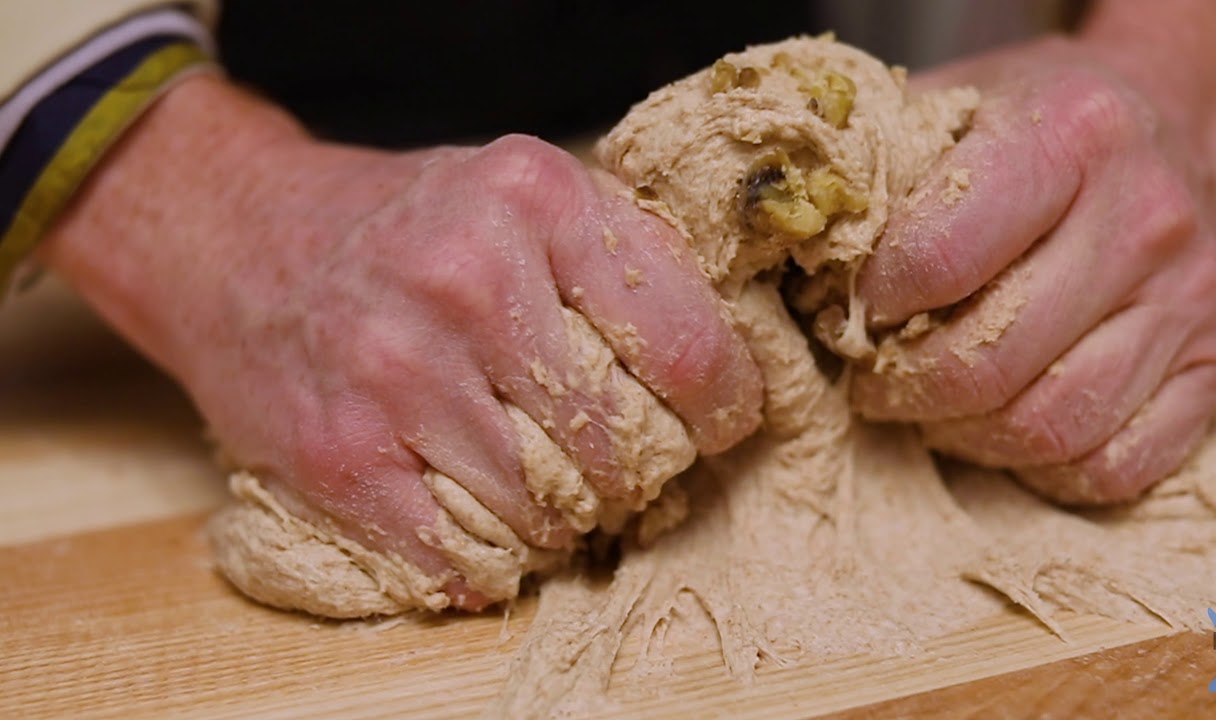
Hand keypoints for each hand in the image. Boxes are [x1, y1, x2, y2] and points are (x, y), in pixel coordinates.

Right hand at [44, 76, 762, 606]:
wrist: (237, 234)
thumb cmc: (403, 222)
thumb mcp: (520, 190)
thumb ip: (621, 254)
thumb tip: (724, 361)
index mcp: (536, 199)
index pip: (685, 345)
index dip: (723, 407)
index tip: (718, 425)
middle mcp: (466, 279)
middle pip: (619, 441)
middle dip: (637, 473)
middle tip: (623, 466)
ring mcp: (394, 369)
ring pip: (546, 510)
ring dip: (563, 521)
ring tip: (550, 490)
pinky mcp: (338, 451)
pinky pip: (458, 554)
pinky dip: (490, 560)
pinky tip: (488, 527)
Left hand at [850, 36, 1215, 503]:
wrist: (1171, 119)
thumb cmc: (1033, 125)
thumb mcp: (953, 107)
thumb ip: (877, 171)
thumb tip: (794, 262)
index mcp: (1070, 138)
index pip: (941, 258)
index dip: (872, 302)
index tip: (846, 309)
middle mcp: (1143, 219)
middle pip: (989, 361)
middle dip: (903, 387)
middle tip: (872, 379)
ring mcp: (1188, 299)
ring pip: (1049, 427)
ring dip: (963, 436)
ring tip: (928, 406)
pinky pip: (1116, 465)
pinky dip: (1043, 470)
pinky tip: (1004, 427)